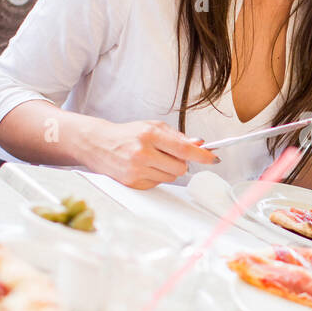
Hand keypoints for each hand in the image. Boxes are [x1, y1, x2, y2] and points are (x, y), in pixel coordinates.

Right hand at [79, 119, 218, 189]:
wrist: (98, 144)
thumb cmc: (127, 134)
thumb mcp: (152, 127)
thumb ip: (177, 136)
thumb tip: (199, 144)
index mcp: (149, 135)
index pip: (183, 150)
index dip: (202, 156)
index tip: (213, 159)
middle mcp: (142, 153)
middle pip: (181, 167)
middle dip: (181, 162)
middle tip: (169, 154)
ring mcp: (136, 170)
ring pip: (171, 177)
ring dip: (168, 169)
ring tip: (153, 159)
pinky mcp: (132, 183)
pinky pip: (158, 183)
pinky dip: (156, 176)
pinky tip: (144, 167)